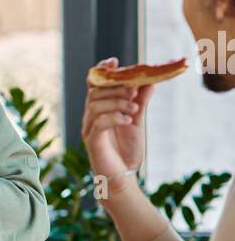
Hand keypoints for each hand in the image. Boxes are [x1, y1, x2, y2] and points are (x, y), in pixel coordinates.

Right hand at [81, 57, 152, 184]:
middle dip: (115, 88)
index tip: (114, 62)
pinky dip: (115, 117)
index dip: (101, 71)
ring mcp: (89, 129)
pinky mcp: (92, 141)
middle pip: (95, 92)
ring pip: (95, 105)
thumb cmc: (126, 151)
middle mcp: (90, 117)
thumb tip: (150, 81)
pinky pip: (99, 123)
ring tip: (134, 109)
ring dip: (117, 102)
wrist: (123, 178)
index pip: (94, 84)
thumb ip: (140, 102)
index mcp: (98, 110)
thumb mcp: (137, 122)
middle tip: (133, 92)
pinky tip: (128, 120)